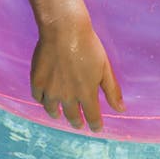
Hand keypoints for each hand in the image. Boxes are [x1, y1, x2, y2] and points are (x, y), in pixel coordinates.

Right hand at [30, 14, 124, 131]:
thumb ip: (112, 90)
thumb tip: (122, 110)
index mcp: (87, 93)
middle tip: (79, 123)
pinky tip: (46, 98)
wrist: (64, 31)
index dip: (95, 124)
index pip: (92, 117)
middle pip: (72, 116)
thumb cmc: (88, 46)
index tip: (97, 128)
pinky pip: (38, 98)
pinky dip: (43, 100)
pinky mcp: (37, 82)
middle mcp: (68, 96)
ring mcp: (51, 91)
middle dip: (77, 121)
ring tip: (60, 113)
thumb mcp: (105, 67)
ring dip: (58, 113)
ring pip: (53, 110)